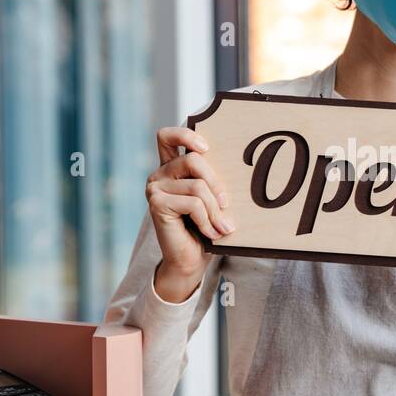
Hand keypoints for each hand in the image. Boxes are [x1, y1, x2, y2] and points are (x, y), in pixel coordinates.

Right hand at [146, 126, 234, 301]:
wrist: (190, 260)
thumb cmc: (205, 228)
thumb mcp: (212, 199)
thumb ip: (213, 181)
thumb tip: (240, 167)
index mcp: (172, 167)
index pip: (167, 136)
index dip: (186, 135)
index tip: (207, 147)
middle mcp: (160, 174)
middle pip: (193, 160)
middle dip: (216, 183)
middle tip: (228, 204)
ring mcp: (155, 188)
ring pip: (197, 187)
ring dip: (215, 210)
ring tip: (224, 227)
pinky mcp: (156, 204)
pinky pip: (192, 204)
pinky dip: (207, 220)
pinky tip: (212, 233)